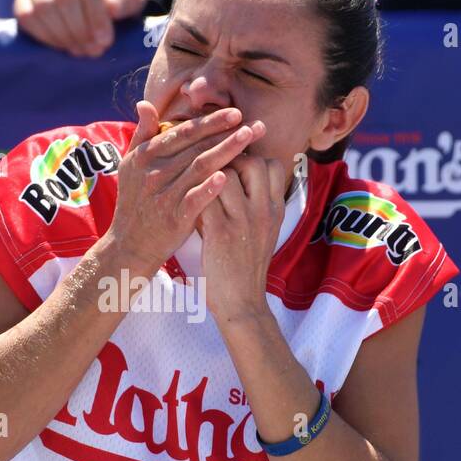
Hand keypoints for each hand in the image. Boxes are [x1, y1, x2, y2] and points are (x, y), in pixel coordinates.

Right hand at [13, 0, 148, 57]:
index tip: (105, 40)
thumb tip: (111, 6)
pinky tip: (63, 46)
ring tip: (81, 50)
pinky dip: (46, 36)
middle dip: (81, 28)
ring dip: (64, 34)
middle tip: (93, 49)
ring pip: (44, 6)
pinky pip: (27, 17)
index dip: (97, 16)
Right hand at [107, 101, 262, 270]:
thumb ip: (142, 134)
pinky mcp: (172, 218)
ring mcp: (163, 195)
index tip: (236, 113)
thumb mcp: (130, 165)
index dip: (210, 122)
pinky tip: (226, 177)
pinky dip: (208, 189)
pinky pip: (192, 200)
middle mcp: (153, 172)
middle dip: (227, 133)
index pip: (183, 133)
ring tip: (250, 139)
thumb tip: (144, 103)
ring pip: (199, 168)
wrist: (129, 245)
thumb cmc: (135, 202)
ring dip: (226, 151)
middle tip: (255, 124)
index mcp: (145, 156)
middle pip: (196, 147)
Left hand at [199, 145, 287, 321]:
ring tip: (196, 187)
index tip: (234, 165)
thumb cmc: (246, 266)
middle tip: (211, 173)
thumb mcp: (264, 231)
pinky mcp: (221, 233)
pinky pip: (205, 198)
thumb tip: (237, 175)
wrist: (242, 302)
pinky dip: (193, 195)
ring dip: (207, 176)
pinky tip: (185, 202)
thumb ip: (257, 203)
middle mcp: (264, 211)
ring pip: (225, 175)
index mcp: (276, 209)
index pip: (273, 164)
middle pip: (251, 162)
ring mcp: (244, 221)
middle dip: (229, 160)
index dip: (252, 158)